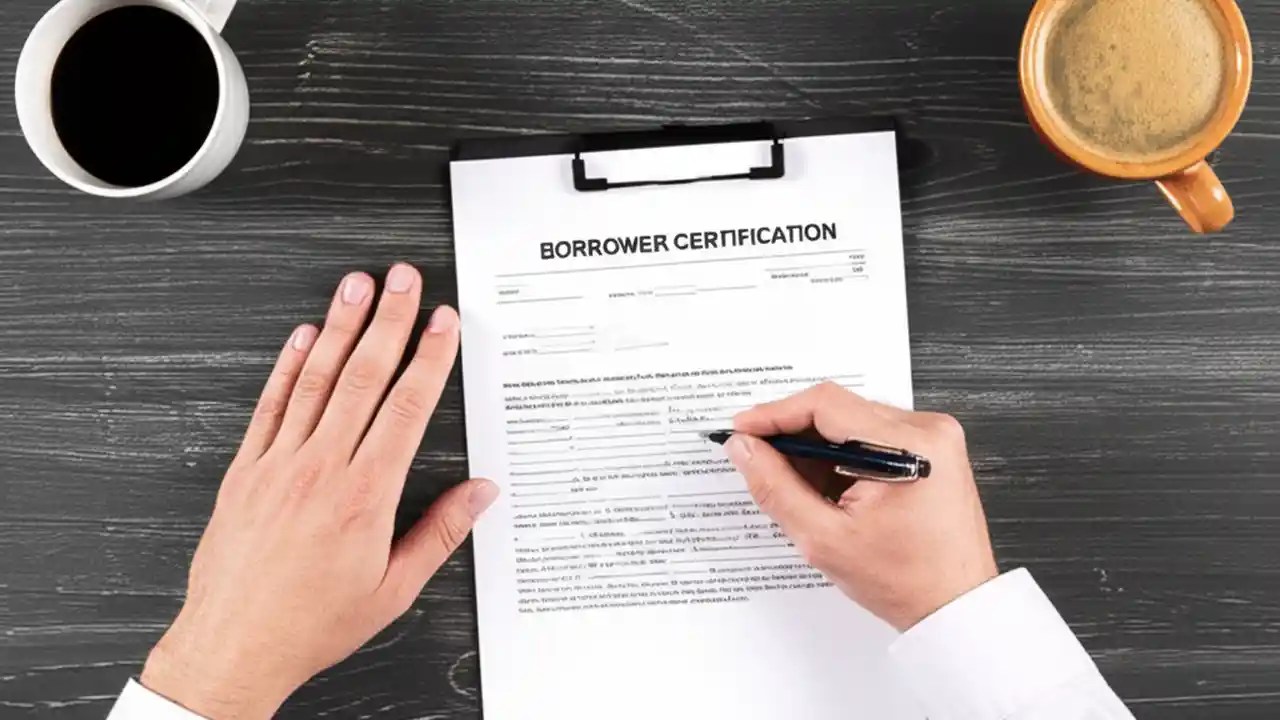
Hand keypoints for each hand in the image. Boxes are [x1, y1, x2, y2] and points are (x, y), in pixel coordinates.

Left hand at [140, 264, 497, 718]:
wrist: (236, 645)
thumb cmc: (311, 622)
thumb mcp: (394, 588)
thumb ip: (441, 532)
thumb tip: (480, 494)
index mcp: (365, 495)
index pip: (406, 406)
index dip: (429, 356)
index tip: (442, 323)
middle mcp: (321, 469)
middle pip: (364, 377)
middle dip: (389, 320)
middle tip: (403, 280)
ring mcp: (279, 464)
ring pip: (316, 379)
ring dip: (340, 327)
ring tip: (356, 287)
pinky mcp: (247, 470)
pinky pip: (270, 405)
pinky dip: (287, 366)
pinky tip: (303, 337)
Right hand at [723, 382, 996, 630]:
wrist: (954, 606)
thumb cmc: (905, 581)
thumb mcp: (823, 538)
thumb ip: (776, 487)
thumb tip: (745, 449)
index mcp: (909, 446)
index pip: (826, 404)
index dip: (776, 414)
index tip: (745, 429)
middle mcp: (928, 431)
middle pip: (839, 409)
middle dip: (795, 434)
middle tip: (761, 460)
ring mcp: (935, 438)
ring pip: (853, 420)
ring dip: (819, 446)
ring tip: (802, 486)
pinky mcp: (933, 450)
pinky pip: (873, 434)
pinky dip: (844, 454)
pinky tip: (831, 487)